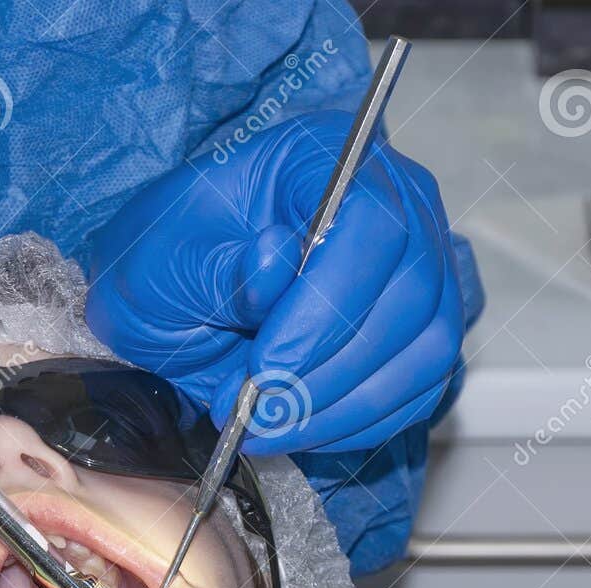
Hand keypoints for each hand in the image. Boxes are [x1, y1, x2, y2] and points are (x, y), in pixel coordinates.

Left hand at [85, 110, 464, 453]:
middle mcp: (395, 202)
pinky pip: (419, 388)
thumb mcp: (165, 260)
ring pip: (425, 349)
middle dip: (330, 371)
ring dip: (344, 407)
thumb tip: (277, 261)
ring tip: (267, 426)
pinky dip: (359, 423)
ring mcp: (418, 268)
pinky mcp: (418, 332)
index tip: (267, 365)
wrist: (172, 295)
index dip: (328, 304)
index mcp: (329, 155)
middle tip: (258, 410)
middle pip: (411, 292)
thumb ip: (222, 267)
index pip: (373, 221)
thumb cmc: (167, 259)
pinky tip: (299, 429)